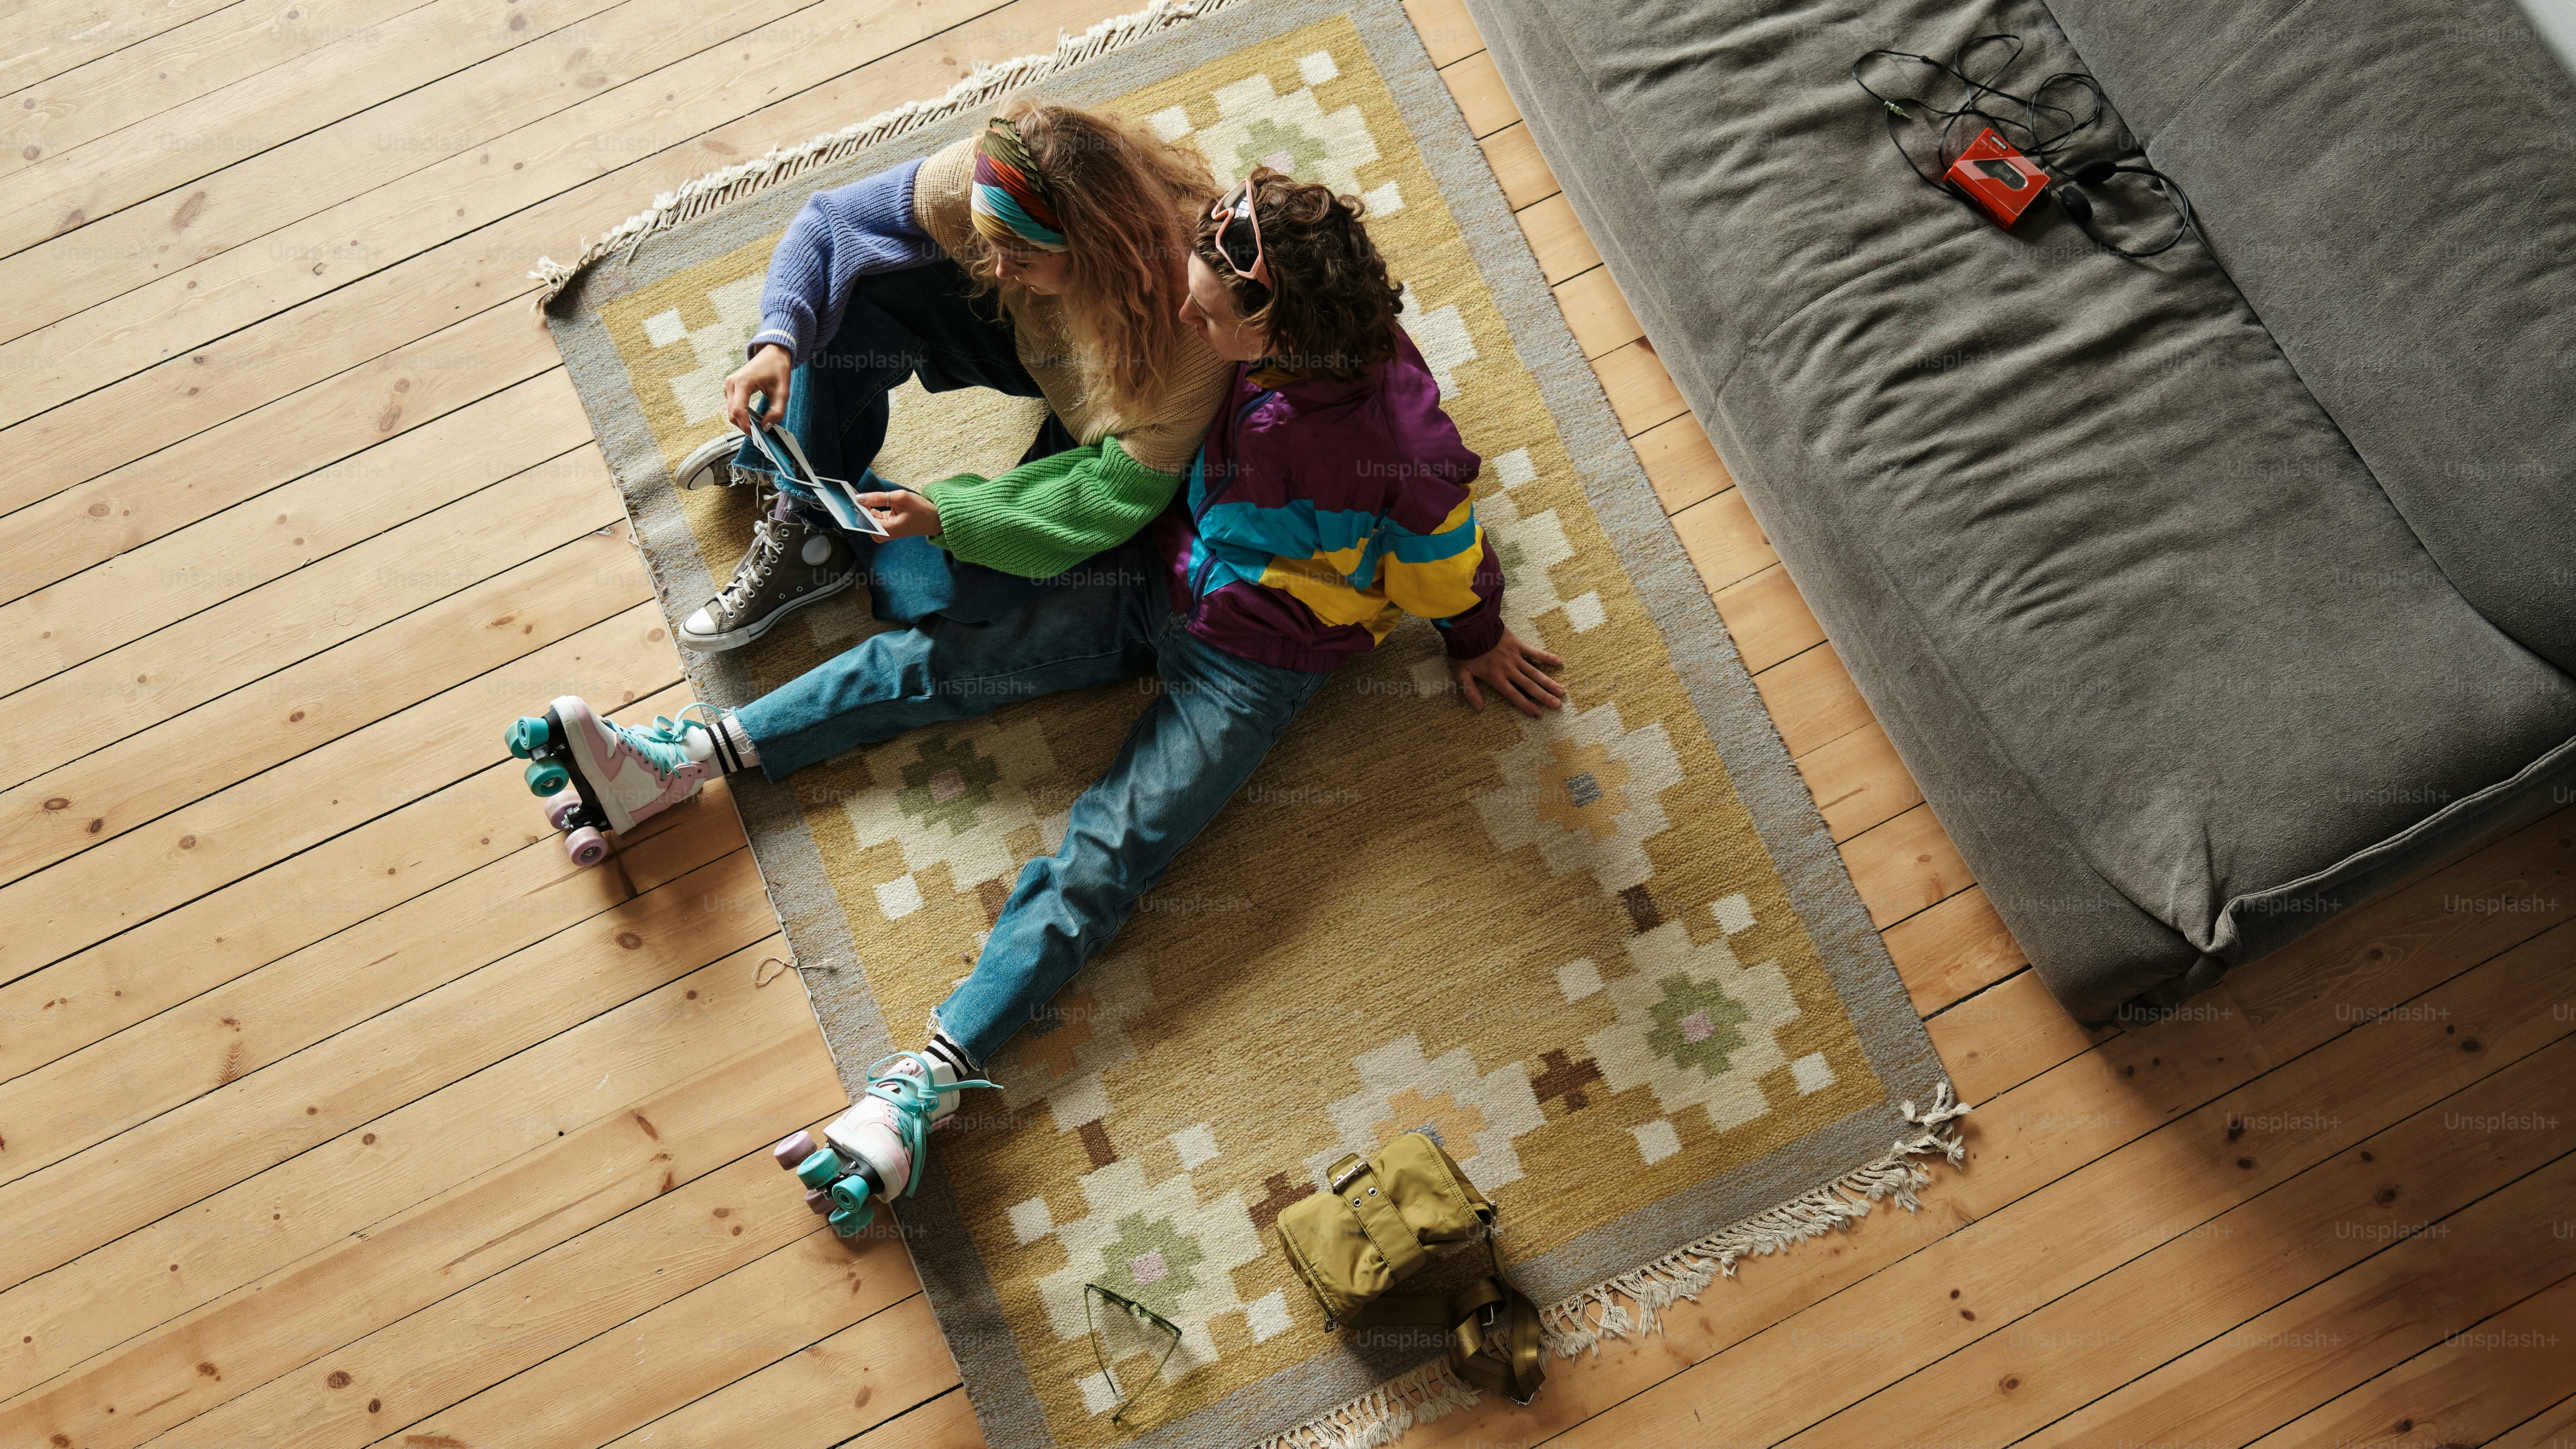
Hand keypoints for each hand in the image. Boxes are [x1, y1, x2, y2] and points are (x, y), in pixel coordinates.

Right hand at [723, 344, 793, 433]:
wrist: (772, 353)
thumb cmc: (777, 368)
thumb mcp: (783, 392)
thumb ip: (776, 411)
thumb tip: (766, 427)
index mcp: (743, 382)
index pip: (738, 411)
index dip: (745, 426)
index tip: (756, 435)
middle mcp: (732, 383)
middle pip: (732, 414)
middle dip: (744, 426)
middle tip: (760, 433)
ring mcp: (729, 385)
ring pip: (731, 412)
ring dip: (743, 421)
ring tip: (758, 425)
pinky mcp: (730, 387)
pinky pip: (733, 406)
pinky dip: (741, 414)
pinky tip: (753, 417)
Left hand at [858, 488, 940, 539]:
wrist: (934, 520)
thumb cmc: (921, 510)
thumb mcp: (900, 498)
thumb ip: (878, 497)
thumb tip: (860, 497)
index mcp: (885, 530)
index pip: (862, 518)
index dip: (855, 505)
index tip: (848, 493)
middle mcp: (882, 534)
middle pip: (862, 519)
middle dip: (859, 506)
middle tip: (851, 492)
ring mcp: (883, 532)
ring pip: (867, 517)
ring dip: (864, 506)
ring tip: (859, 495)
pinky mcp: (885, 528)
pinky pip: (873, 518)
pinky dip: (870, 509)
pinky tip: (868, 501)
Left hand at [1451, 630, 1566, 715]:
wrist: (1469, 627)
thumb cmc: (1464, 650)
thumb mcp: (1461, 673)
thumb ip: (1469, 691)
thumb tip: (1478, 708)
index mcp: (1496, 678)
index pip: (1514, 696)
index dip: (1526, 706)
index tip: (1538, 714)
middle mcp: (1508, 669)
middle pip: (1529, 686)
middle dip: (1544, 697)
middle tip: (1557, 705)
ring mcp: (1515, 657)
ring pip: (1535, 672)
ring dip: (1548, 682)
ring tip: (1561, 691)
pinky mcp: (1517, 644)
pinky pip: (1534, 652)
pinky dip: (1546, 657)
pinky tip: (1559, 662)